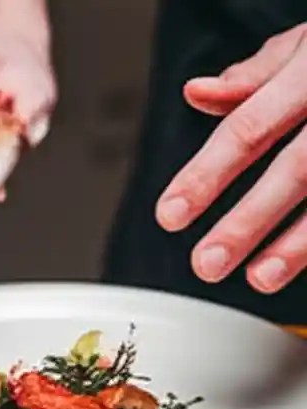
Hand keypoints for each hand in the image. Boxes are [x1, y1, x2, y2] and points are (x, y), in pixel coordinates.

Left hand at [157, 23, 306, 292]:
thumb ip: (257, 76)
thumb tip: (197, 94)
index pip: (250, 127)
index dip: (206, 174)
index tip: (169, 216)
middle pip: (297, 169)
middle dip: (248, 221)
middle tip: (206, 264)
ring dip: (300, 245)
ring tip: (261, 278)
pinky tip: (305, 262)